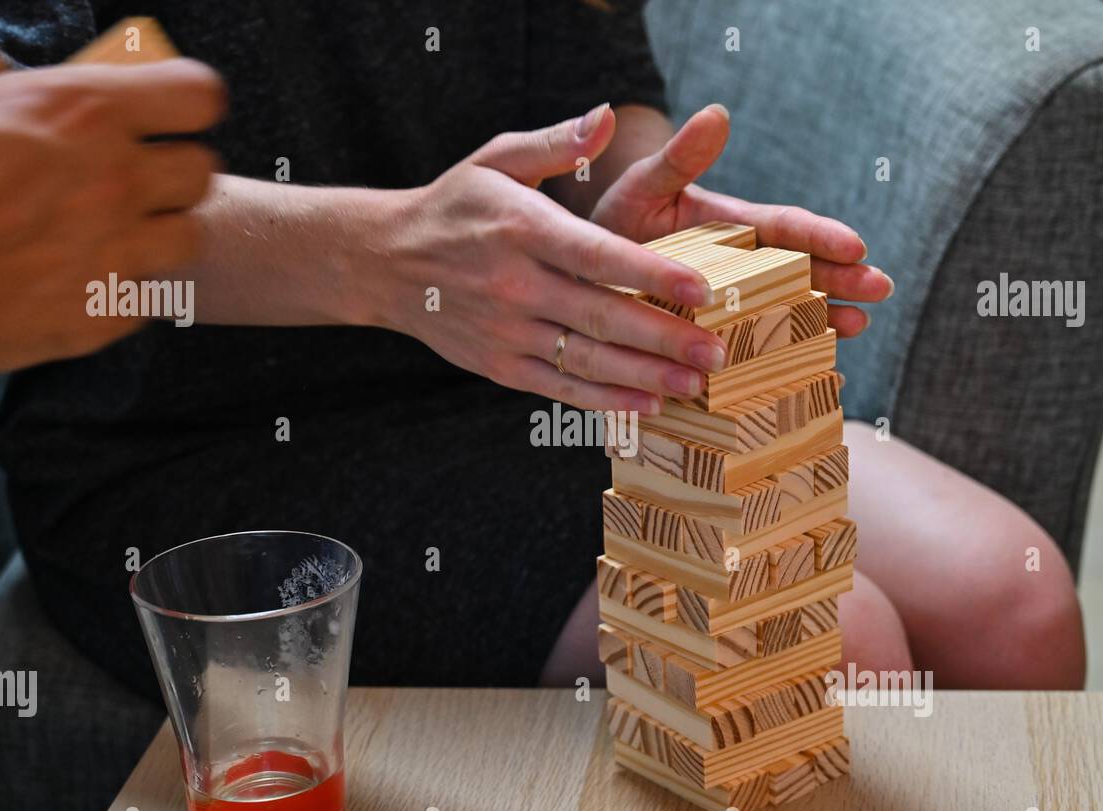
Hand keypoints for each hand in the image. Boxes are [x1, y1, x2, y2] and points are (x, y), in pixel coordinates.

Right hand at [0, 30, 224, 375]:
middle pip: (202, 170)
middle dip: (172, 173)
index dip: (185, 103)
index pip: (196, 96)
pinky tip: (82, 281)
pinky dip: (123, 290)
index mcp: (84, 113)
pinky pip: (148, 297)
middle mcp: (117, 181)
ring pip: (189, 237)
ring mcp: (119, 252)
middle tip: (134, 180)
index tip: (169, 115)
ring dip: (159, 233)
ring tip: (113, 235)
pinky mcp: (109, 314)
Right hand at [358, 105, 733, 412]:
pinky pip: (561, 387)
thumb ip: (556, 142)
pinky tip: (649, 401)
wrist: (386, 262)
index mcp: (522, 228)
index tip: (702, 289)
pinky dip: (606, 399)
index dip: (651, 274)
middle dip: (663, 337)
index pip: (597, 255)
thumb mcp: (496, 159)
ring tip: (696, 381)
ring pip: (587, 359)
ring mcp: (506, 330)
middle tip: (716, 350)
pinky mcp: (500, 366)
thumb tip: (607, 116)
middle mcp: (515, 283)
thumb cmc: (454, 205)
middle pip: (601, 315)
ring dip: (645, 375)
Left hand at [590, 104, 893, 337]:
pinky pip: (754, 355)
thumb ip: (679, 159)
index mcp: (731, 228)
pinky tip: (811, 375)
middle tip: (881, 288)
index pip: (782, 227)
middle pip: (800, 271)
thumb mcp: (643, 186)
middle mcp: (741, 269)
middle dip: (841, 279)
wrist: (587, 271)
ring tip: (857, 326)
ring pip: (787, 313)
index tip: (856, 244)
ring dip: (825, 321)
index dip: (819, 236)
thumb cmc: (617, 221)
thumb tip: (717, 114)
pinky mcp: (714, 343)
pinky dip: (782, 364)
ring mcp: (731, 307)